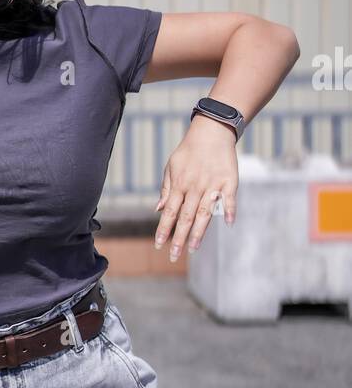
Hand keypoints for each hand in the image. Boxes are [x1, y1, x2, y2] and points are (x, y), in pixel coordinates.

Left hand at [154, 117, 237, 261]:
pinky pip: (230, 198)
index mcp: (179, 185)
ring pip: (205, 212)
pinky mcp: (229, 181)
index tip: (159, 245)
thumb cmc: (189, 152)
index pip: (170, 212)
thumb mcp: (171, 167)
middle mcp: (195, 187)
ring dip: (199, 232)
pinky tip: (228, 223)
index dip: (164, 229)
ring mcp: (213, 184)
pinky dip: (230, 209)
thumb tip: (158, 210)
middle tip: (173, 255)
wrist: (211, 132)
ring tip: (193, 248)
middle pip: (186, 217)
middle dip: (179, 238)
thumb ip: (166, 190)